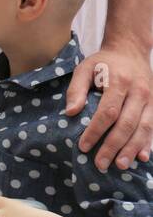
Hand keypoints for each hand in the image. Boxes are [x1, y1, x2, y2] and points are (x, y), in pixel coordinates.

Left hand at [65, 40, 152, 170]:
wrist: (131, 51)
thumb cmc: (103, 63)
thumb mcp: (84, 68)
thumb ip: (76, 89)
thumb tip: (71, 112)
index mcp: (118, 81)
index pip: (107, 112)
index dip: (96, 131)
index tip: (83, 146)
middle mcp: (138, 92)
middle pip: (127, 124)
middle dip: (113, 146)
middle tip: (101, 164)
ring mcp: (150, 100)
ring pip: (144, 129)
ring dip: (132, 149)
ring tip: (120, 166)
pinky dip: (148, 143)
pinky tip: (142, 157)